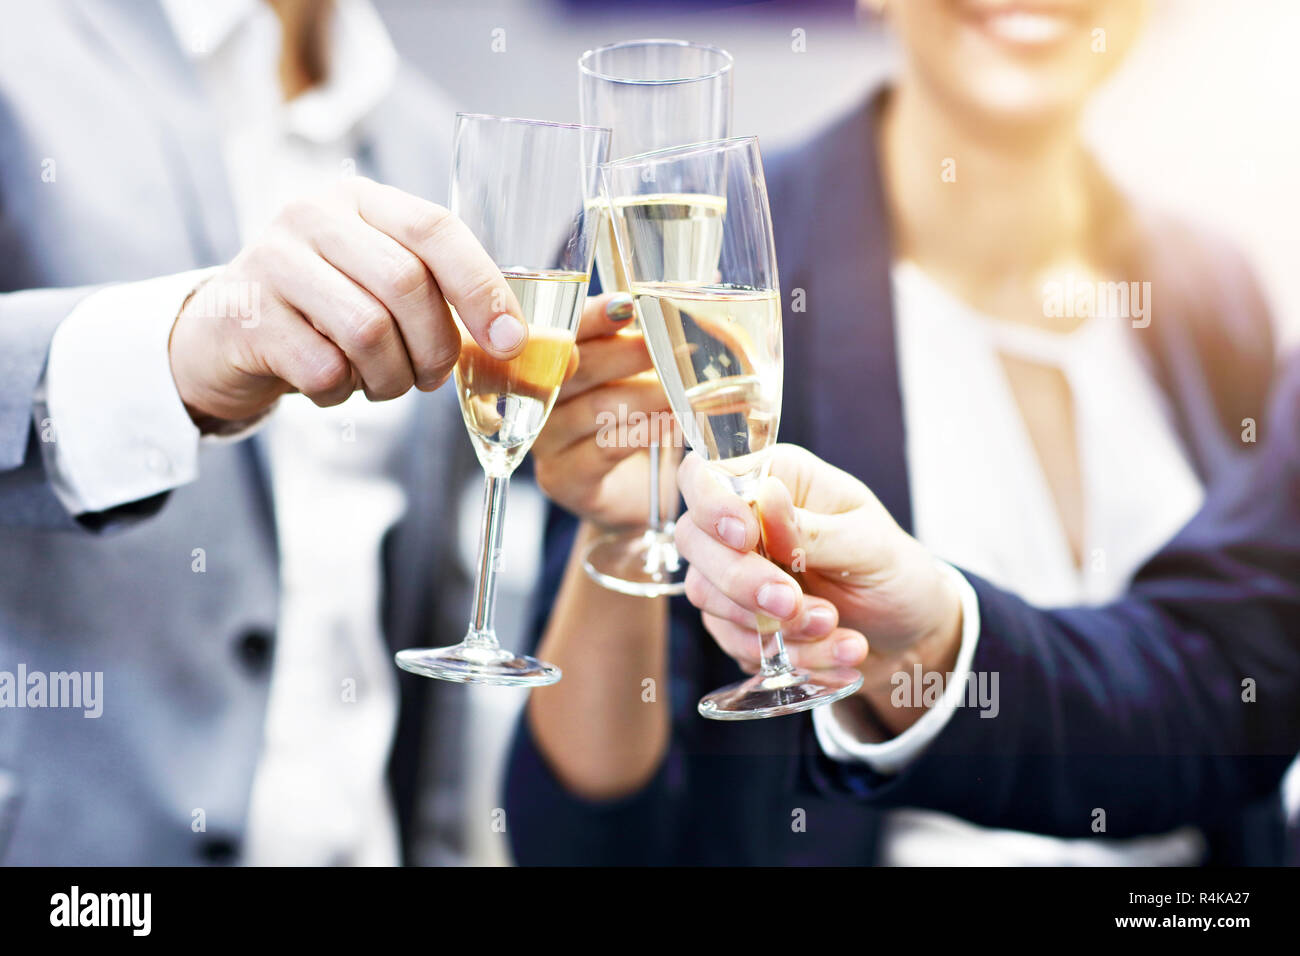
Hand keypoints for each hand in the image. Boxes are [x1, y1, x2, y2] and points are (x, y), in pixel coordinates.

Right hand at [168, 176, 526, 427]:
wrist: (225, 336)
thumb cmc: (326, 313)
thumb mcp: (380, 283)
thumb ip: (439, 292)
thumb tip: (516, 341)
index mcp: (361, 199)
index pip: (436, 229)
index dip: (482, 288)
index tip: (510, 340)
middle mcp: (313, 216)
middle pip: (406, 284)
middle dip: (436, 347)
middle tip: (432, 378)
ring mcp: (271, 261)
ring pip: (368, 331)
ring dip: (390, 377)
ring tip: (380, 383)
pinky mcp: (246, 315)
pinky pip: (324, 369)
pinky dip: (342, 393)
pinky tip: (332, 386)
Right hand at [531, 292, 679, 529]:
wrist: (630, 497)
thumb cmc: (635, 423)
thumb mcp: (645, 372)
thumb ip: (659, 332)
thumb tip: (709, 283)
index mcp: (549, 361)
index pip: (564, 330)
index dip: (594, 317)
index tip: (629, 306)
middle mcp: (536, 399)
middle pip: (576, 367)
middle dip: (629, 353)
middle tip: (678, 349)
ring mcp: (545, 443)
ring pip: (595, 408)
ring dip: (648, 395)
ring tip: (688, 391)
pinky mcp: (562, 480)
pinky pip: (604, 450)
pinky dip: (645, 432)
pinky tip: (674, 424)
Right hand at [674, 445, 962, 708]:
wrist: (911, 637)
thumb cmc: (896, 573)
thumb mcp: (871, 546)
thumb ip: (813, 529)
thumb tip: (766, 496)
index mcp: (777, 480)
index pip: (706, 475)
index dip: (710, 503)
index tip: (745, 537)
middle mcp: (745, 522)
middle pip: (695, 540)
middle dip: (742, 581)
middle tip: (793, 604)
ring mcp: (735, 573)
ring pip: (708, 596)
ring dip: (771, 624)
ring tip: (835, 627)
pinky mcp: (739, 622)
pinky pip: (734, 641)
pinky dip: (786, 655)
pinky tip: (836, 653)